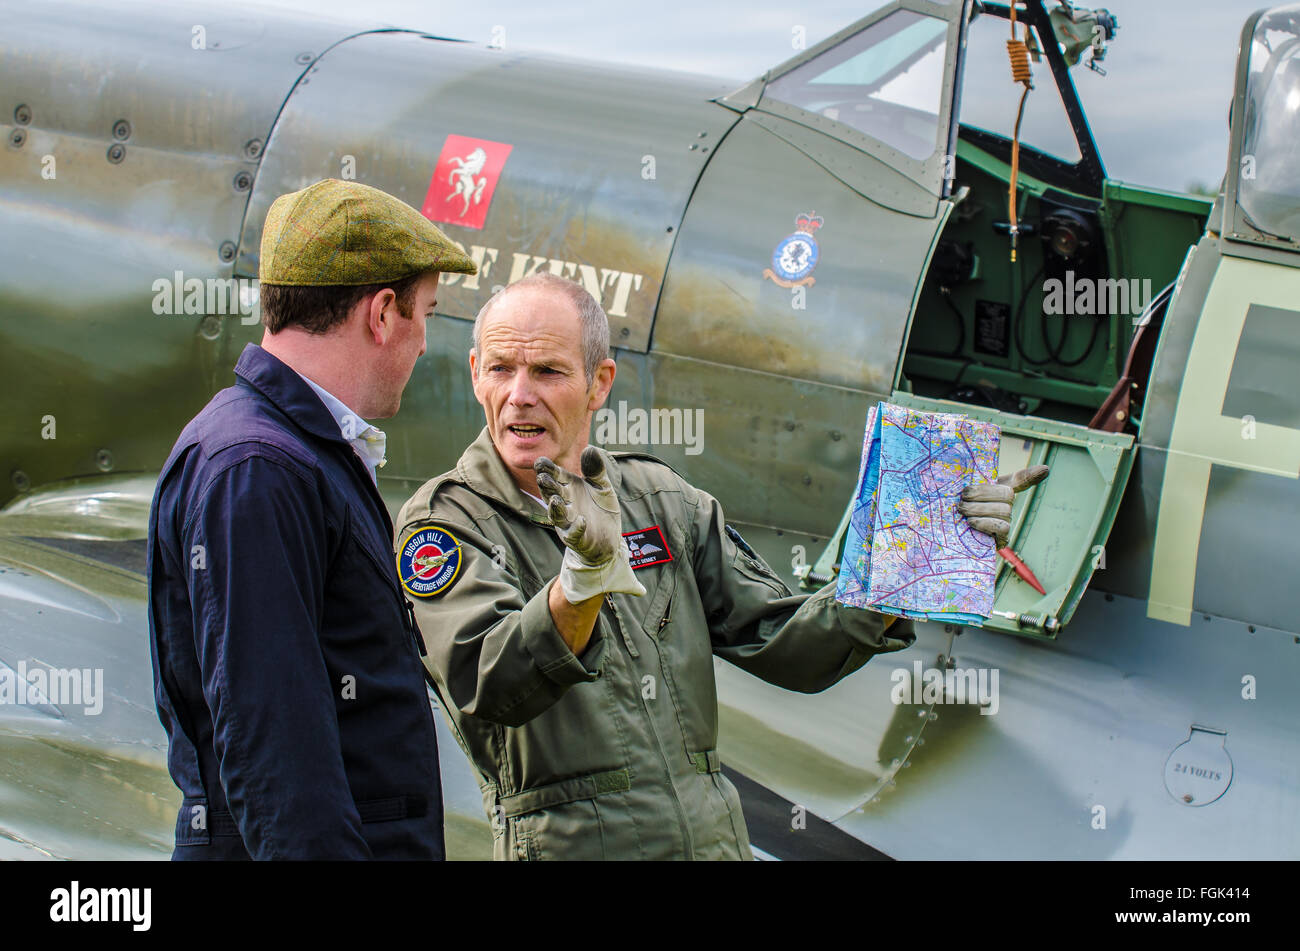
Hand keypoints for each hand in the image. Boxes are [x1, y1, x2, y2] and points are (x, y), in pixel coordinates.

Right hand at [535, 447, 644, 601]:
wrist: (609, 539)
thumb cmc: (601, 509)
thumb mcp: (602, 486)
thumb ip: (596, 470)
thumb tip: (590, 449)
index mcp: (569, 488)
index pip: (555, 476)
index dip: (548, 469)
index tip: (540, 461)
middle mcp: (565, 504)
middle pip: (551, 493)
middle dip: (547, 486)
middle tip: (543, 477)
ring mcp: (568, 522)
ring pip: (557, 515)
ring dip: (555, 508)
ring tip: (555, 499)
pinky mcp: (576, 538)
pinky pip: (573, 534)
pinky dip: (577, 528)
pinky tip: (582, 520)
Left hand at [958, 464, 1049, 546]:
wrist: (949, 532)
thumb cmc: (958, 508)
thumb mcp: (965, 493)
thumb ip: (976, 479)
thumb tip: (1011, 467)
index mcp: (998, 490)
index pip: (1021, 479)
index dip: (1032, 474)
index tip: (1045, 469)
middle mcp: (1006, 506)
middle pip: (1007, 494)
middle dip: (982, 494)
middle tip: (962, 497)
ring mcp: (1007, 523)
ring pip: (1004, 510)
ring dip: (978, 509)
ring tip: (962, 510)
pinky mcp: (1003, 540)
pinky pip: (1003, 528)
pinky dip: (985, 523)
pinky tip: (972, 522)